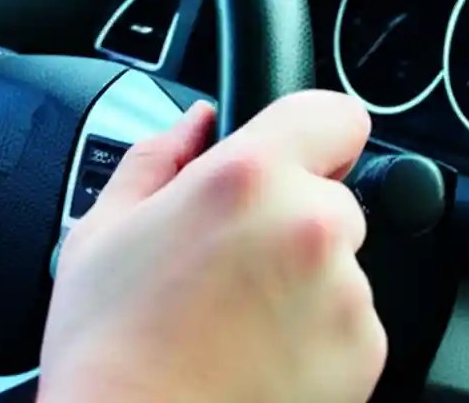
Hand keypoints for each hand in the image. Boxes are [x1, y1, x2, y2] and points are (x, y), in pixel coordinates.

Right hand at [39, 92, 385, 402]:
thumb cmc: (109, 352)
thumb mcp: (104, 231)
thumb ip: (160, 157)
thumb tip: (197, 122)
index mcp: (248, 179)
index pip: (335, 114)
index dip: (314, 133)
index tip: (295, 157)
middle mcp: (310, 227)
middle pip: (331, 197)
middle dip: (291, 219)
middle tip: (230, 264)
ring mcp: (345, 294)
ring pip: (341, 263)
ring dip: (305, 280)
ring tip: (237, 320)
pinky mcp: (364, 352)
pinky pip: (351, 321)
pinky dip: (318, 334)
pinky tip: (258, 354)